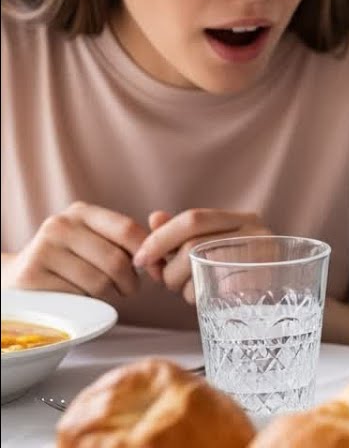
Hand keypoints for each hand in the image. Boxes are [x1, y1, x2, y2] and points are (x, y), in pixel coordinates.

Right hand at [2, 202, 147, 298]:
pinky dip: (87, 303)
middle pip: (116, 260)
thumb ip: (127, 240)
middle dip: (130, 282)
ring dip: (109, 295)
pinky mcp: (31, 275)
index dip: (149, 254)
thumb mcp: (95, 240)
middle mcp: (61, 225)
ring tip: (102, 292)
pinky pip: (77, 297)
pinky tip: (79, 298)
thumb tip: (165, 244)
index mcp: (82, 212)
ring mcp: (43, 249)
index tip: (154, 271)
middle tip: (128, 289)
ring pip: (99, 282)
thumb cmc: (70, 262)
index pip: (128, 230)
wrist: (17, 277)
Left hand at [132, 210, 271, 303]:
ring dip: (183, 287)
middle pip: (193, 246)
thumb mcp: (210, 246)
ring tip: (190, 290)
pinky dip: (200, 297)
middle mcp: (257, 233)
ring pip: (200, 271)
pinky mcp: (263, 286)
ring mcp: (264, 259)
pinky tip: (204, 297)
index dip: (159, 239)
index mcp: (243, 219)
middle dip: (168, 269)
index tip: (139, 259)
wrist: (281, 299)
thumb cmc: (238, 272)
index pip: (192, 219)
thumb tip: (154, 218)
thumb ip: (180, 232)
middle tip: (166, 282)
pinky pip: (215, 292)